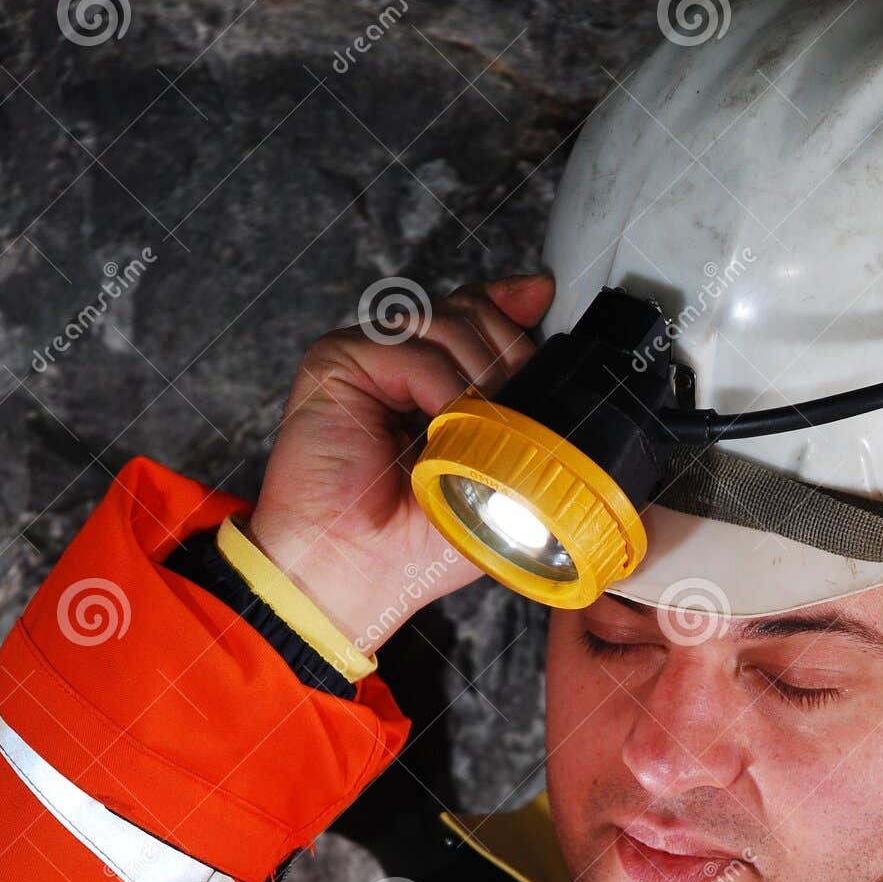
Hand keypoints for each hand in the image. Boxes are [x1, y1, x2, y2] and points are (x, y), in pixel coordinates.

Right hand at [249, 272, 554, 652]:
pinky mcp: (337, 360)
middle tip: (505, 420)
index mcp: (434, 379)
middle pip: (472, 311)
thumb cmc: (416, 541)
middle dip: (506, 359)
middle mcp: (399, 359)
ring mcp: (369, 356)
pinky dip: (441, 390)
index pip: (483, 316)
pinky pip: (414, 351)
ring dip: (478, 382)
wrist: (355, 573)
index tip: (545, 308)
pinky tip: (442, 432)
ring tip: (473, 441)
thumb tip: (543, 317)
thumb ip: (518, 395)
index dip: (514, 319)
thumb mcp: (493, 470)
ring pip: (450, 324)